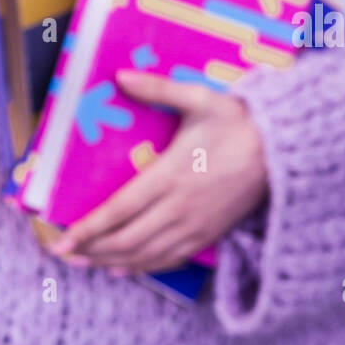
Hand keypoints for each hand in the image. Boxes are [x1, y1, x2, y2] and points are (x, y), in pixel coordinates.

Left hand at [49, 71, 268, 274]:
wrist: (283, 152)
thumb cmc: (239, 122)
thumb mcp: (199, 99)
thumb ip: (157, 88)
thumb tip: (121, 75)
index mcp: (171, 175)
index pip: (119, 210)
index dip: (88, 229)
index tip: (62, 238)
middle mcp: (179, 208)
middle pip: (126, 240)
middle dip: (91, 250)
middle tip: (63, 254)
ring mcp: (195, 226)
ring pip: (145, 255)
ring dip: (111, 262)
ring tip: (84, 264)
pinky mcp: (209, 235)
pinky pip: (170, 259)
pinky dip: (143, 267)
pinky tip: (124, 269)